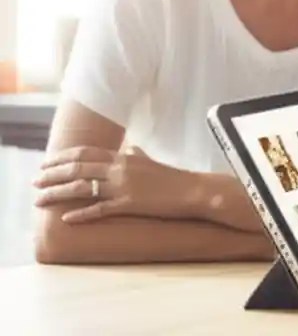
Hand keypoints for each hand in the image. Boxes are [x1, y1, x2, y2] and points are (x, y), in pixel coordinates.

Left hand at [33, 145, 199, 223]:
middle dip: (52, 175)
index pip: (85, 153)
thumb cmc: (173, 177)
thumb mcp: (152, 162)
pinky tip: (66, 219)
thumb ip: (137, 155)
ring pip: (82, 187)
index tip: (45, 163)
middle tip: (35, 182)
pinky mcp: (129, 204)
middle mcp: (119, 168)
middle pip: (77, 168)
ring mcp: (123, 186)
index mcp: (123, 157)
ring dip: (57, 193)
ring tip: (40, 200)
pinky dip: (81, 214)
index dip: (62, 158)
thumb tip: (130, 149)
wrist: (193, 190)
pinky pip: (99, 209)